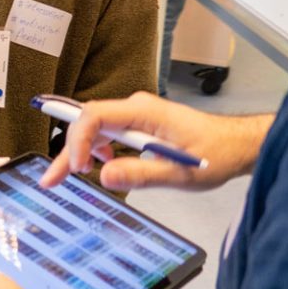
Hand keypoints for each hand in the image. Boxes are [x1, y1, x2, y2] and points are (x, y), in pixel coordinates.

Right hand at [40, 92, 272, 191]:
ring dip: (80, 153)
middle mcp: (136, 109)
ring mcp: (136, 116)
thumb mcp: (179, 171)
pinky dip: (97, 151)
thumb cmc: (216, 152)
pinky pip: (108, 134)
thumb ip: (141, 174)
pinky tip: (100, 166)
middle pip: (88, 125)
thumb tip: (105, 176)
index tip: (78, 168)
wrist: (236, 144)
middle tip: (51, 179)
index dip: (79, 140)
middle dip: (69, 152)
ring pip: (95, 131)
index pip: (95, 115)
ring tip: (68, 176)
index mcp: (144, 112)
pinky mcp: (139, 126)